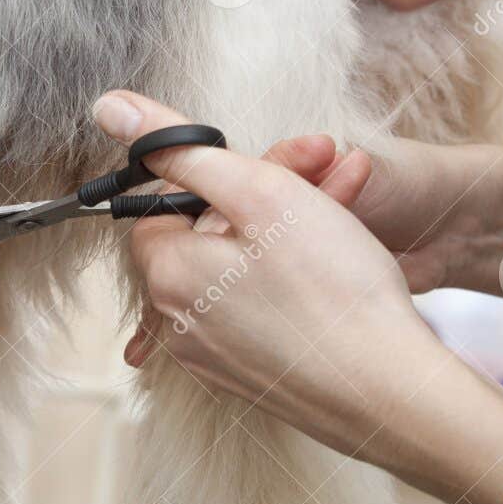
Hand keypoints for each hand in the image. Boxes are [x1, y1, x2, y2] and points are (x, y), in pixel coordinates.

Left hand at [93, 90, 440, 453]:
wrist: (391, 394)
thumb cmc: (332, 289)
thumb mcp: (260, 191)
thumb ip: (183, 150)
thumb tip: (112, 109)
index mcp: (167, 275)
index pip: (161, 207)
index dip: (215, 181)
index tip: (267, 177)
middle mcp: (177, 325)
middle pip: (206, 238)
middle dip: (264, 203)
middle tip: (328, 178)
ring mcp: (216, 360)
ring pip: (239, 274)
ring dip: (289, 238)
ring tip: (348, 216)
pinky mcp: (255, 382)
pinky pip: (261, 316)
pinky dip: (295, 288)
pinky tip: (344, 277)